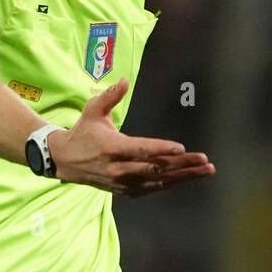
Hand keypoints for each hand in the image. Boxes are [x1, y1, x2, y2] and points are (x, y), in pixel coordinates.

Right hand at [50, 78, 214, 197]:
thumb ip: (110, 96)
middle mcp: (118, 168)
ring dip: (184, 176)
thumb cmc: (83, 132)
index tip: (182, 148)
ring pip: (158, 181)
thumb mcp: (92, 110)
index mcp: (112, 148)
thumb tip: (124, 81)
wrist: (65, 161)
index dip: (162, 149)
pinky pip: (153, 188)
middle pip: (156, 167)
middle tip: (205, 160)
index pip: (141, 149)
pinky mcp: (126, 190)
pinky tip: (189, 177)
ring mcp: (123, 182)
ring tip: (206, 170)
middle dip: (183, 165)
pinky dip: (171, 183)